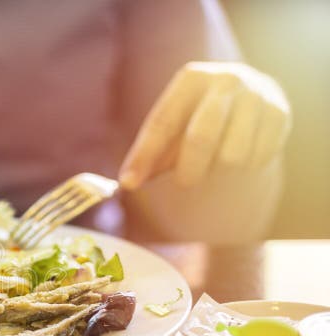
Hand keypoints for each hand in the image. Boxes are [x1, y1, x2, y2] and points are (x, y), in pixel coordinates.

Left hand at [119, 61, 291, 188]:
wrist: (251, 99)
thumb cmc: (198, 119)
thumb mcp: (172, 130)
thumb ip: (148, 155)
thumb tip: (127, 183)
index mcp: (191, 79)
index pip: (162, 122)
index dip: (143, 156)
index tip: (129, 183)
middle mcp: (225, 80)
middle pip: (200, 137)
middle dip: (188, 169)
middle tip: (184, 183)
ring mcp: (256, 94)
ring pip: (231, 155)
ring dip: (220, 168)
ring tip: (219, 158)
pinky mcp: (280, 112)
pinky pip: (257, 159)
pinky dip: (245, 167)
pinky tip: (244, 152)